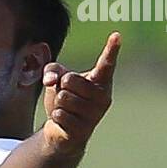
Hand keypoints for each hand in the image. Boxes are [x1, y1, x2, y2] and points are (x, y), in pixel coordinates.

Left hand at [41, 33, 119, 155]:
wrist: (64, 132)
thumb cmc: (66, 98)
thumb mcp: (58, 78)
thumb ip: (52, 70)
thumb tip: (50, 80)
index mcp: (101, 80)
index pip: (106, 64)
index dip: (111, 50)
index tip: (117, 35)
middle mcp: (103, 97)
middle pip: (69, 80)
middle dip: (61, 86)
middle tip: (67, 94)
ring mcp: (94, 115)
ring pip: (63, 98)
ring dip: (58, 103)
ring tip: (67, 109)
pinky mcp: (83, 130)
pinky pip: (60, 114)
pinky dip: (56, 116)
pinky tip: (64, 121)